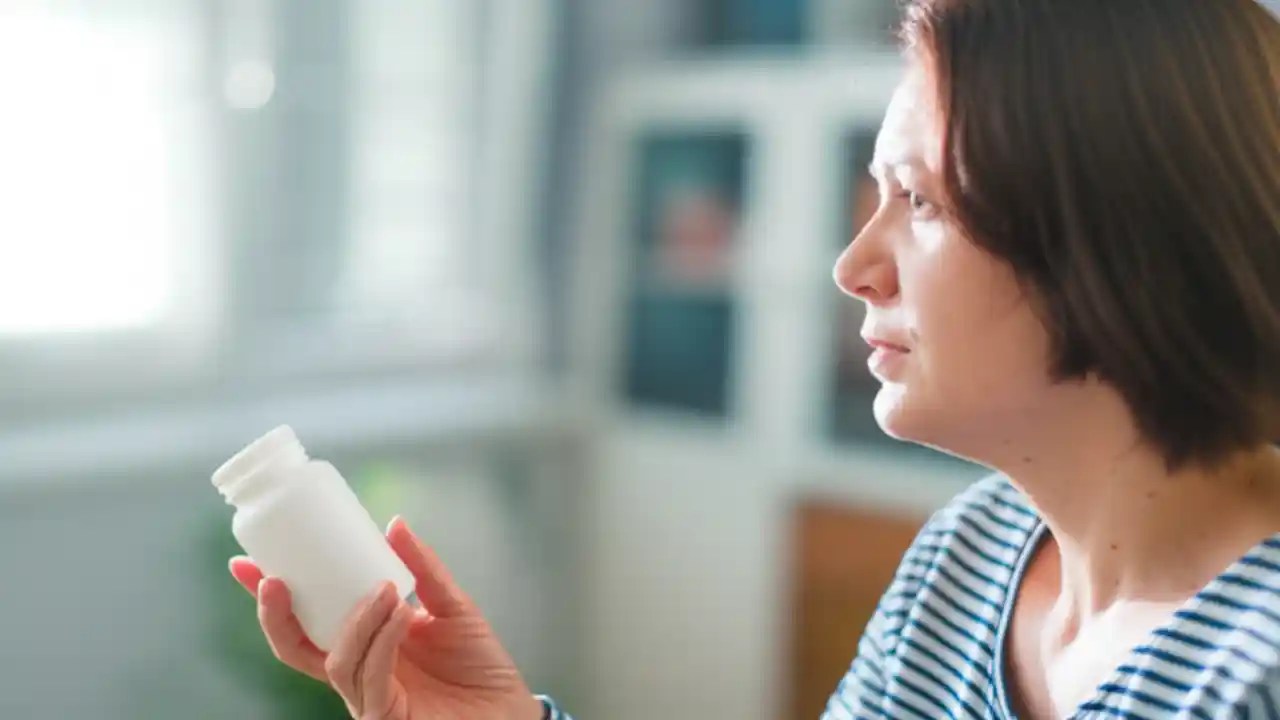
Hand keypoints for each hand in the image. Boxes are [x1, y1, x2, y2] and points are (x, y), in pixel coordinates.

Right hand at [228, 517, 543, 719]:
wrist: (510, 710)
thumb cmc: (478, 665)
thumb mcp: (452, 605)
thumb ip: (423, 569)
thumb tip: (393, 523)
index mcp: (363, 643)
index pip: (306, 620)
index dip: (271, 596)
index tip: (245, 562)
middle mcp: (357, 670)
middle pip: (295, 648)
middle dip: (275, 615)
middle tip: (273, 579)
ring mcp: (368, 696)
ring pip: (336, 660)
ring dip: (357, 619)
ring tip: (384, 588)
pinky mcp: (387, 715)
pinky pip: (372, 677)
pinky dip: (383, 640)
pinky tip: (401, 614)